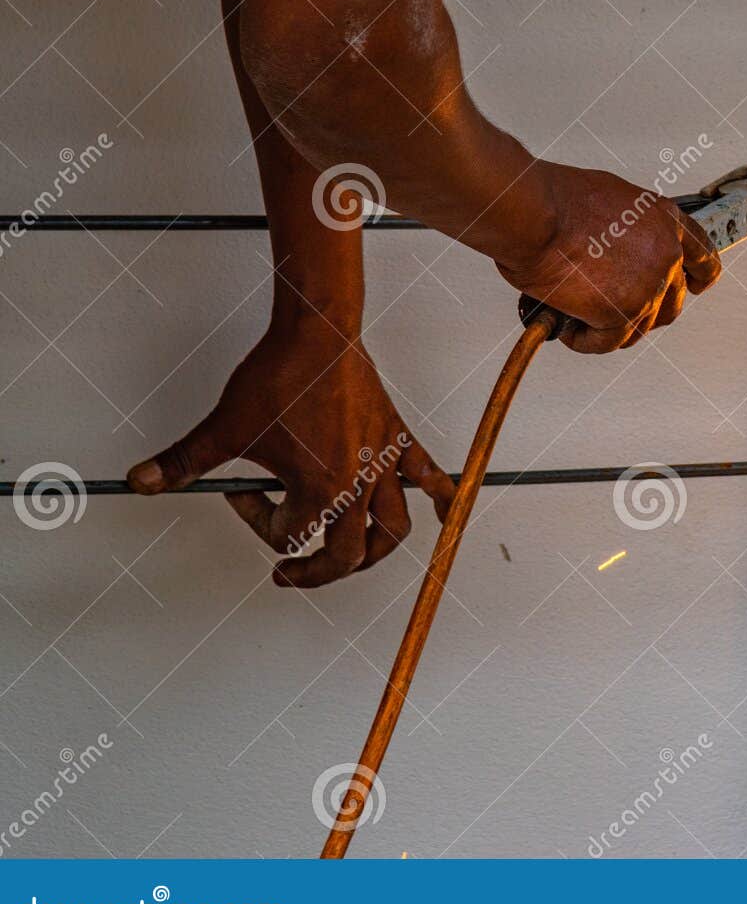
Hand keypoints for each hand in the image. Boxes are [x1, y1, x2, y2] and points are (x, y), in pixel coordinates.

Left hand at [125, 315, 455, 587]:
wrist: (317, 332)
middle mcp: (358, 485)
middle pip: (348, 555)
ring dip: (375, 550)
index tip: (239, 492)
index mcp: (320, 491)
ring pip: (393, 528)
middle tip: (291, 571)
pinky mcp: (396, 439)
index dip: (255, 521)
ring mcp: (382, 464)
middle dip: (318, 571)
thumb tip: (142, 480)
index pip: (290, 536)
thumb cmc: (281, 376)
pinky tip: (447, 510)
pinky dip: (441, 496)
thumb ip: (184, 461)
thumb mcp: (225, 427)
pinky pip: (429, 475)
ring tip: (355, 555)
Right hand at [497, 167, 721, 353]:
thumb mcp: (609, 200)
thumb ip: (628, 229)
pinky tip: (570, 328)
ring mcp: (648, 285)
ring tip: (579, 316)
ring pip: (639, 327)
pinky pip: (607, 341)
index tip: (697, 286)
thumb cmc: (554, 201)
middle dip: (644, 312)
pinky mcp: (623, 312)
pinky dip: (586, 340)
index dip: (700, 276)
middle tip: (614, 310)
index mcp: (664, 219)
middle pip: (671, 302)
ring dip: (610, 327)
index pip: (702, 256)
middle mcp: (665, 253)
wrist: (533, 214)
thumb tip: (619, 251)